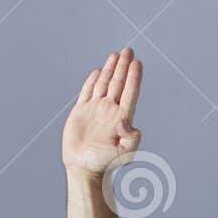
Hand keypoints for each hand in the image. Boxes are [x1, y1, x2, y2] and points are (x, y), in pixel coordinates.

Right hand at [62, 47, 141, 176]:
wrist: (84, 168)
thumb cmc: (105, 163)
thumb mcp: (124, 154)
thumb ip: (131, 139)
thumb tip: (130, 123)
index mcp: (121, 118)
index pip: (130, 92)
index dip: (134, 78)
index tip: (137, 63)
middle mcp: (109, 111)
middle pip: (118, 83)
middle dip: (123, 66)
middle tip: (129, 49)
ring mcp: (95, 109)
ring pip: (104, 84)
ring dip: (110, 69)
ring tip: (116, 54)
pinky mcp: (81, 111)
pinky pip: (87, 92)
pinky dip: (92, 81)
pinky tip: (98, 71)